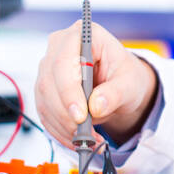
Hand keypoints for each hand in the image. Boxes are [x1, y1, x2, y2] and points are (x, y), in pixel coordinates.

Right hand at [33, 19, 158, 148]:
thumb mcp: (130, 82)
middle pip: (49, 82)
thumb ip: (115, 93)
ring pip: (44, 100)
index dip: (69, 90)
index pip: (64, 61)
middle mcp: (59, 48)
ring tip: (86, 138)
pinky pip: (44, 112)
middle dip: (66, 113)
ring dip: (63, 125)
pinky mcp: (45, 89)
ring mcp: (48, 68)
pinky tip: (75, 138)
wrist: (120, 84)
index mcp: (82, 35)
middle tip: (84, 133)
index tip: (81, 115)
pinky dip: (59, 130)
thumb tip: (97, 106)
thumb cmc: (124, 75)